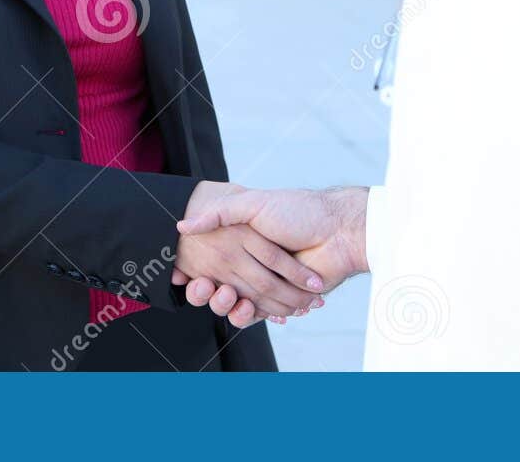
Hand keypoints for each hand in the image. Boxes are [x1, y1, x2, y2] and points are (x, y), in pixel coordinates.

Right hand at [173, 181, 325, 321]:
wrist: (338, 230)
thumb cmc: (298, 211)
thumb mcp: (254, 204)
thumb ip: (220, 213)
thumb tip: (184, 225)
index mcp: (245, 241)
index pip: (212, 261)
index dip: (196, 270)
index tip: (181, 274)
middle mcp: (256, 263)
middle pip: (223, 285)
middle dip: (210, 290)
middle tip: (203, 286)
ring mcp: (271, 282)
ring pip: (240, 302)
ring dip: (228, 304)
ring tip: (226, 295)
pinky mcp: (286, 299)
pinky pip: (262, 313)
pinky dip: (252, 315)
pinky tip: (244, 307)